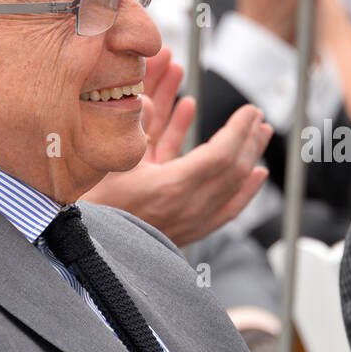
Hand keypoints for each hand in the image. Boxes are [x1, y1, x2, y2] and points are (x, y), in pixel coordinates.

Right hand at [81, 48, 272, 245]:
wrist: (89, 251)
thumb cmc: (93, 202)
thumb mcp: (107, 162)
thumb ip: (130, 131)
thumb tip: (146, 100)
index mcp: (169, 187)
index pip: (219, 155)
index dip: (237, 129)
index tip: (250, 109)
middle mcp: (187, 207)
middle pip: (233, 170)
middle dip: (248, 139)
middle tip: (258, 117)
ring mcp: (192, 221)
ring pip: (234, 187)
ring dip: (250, 157)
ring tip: (261, 134)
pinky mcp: (190, 229)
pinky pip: (228, 208)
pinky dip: (246, 189)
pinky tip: (257, 174)